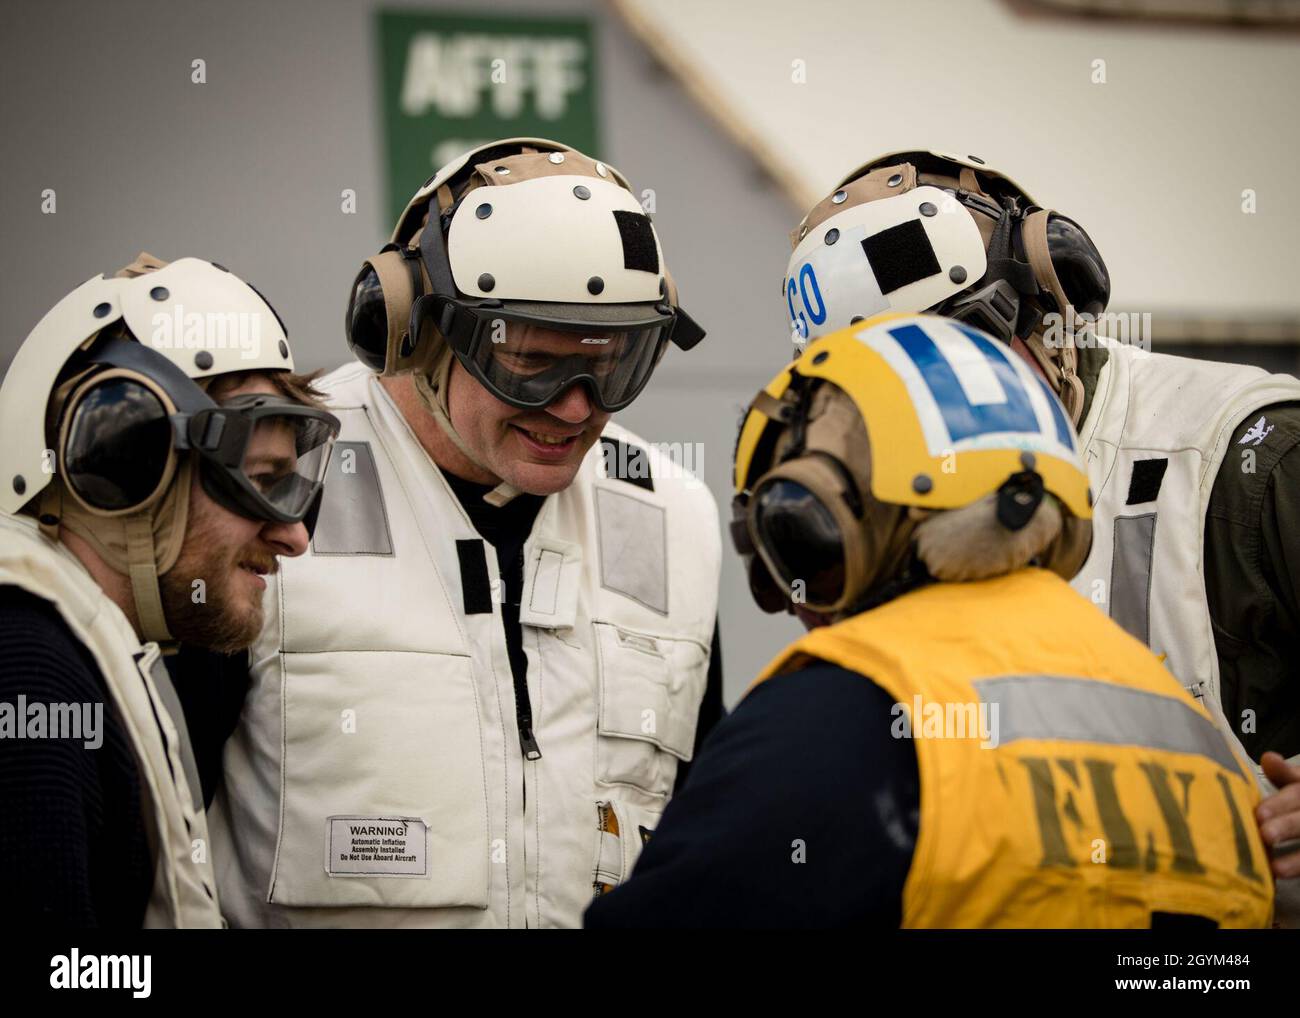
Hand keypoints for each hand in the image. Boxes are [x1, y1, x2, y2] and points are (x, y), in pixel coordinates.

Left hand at [1256, 752, 1299, 878]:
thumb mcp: (1299, 782)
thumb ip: (1284, 774)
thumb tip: (1269, 758)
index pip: (1297, 793)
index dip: (1280, 804)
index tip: (1259, 813)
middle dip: (1287, 826)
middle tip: (1264, 835)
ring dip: (1297, 860)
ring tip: (1275, 867)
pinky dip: (1299, 868)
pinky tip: (1283, 874)